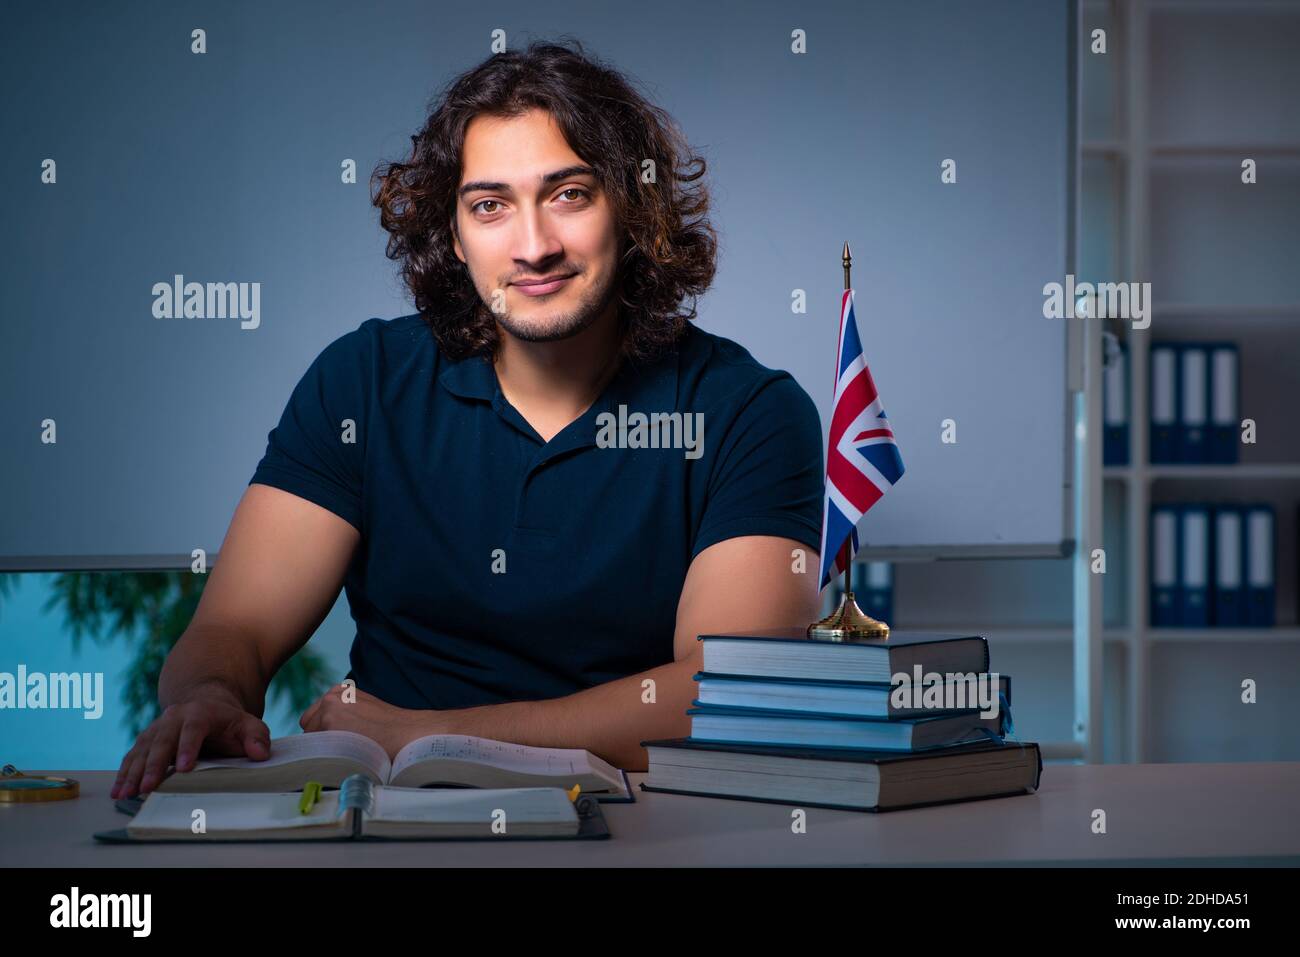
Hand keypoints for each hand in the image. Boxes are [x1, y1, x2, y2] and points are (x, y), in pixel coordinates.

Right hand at [112, 687, 270, 798]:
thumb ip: (257, 737)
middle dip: (154, 764)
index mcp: (199, 713)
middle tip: (148, 787)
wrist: (205, 706)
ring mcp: (157, 728)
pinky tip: (118, 791)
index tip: (184, 767)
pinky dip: (124, 773)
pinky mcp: (146, 740)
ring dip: (133, 772)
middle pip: (162, 740)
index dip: (188, 747)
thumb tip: (260, 754)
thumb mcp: (248, 724)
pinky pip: (132, 756)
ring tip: (126, 794)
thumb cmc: (229, 723)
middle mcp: (173, 718)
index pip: (193, 728)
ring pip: (142, 749)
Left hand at [298, 684, 443, 758]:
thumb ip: (343, 713)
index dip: (325, 733)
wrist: (409, 733)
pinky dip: (326, 756)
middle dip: (321, 740)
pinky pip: (314, 749)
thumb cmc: (391, 728)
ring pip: (311, 740)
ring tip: (349, 753)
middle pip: (309, 728)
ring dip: (324, 749)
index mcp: (339, 691)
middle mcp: (331, 696)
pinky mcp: (329, 725)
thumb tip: (326, 733)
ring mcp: (328, 710)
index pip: (315, 717)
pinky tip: (346, 757)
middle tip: (344, 749)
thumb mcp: (364, 709)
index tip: (341, 742)